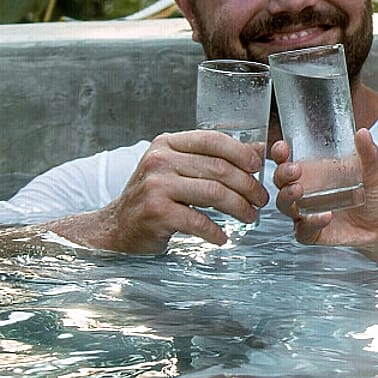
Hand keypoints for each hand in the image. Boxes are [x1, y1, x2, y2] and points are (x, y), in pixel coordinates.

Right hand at [51, 130, 267, 253]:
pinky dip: (216, 231)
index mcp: (167, 143)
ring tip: (250, 217)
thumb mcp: (179, 169)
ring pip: (214, 193)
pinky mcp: (156, 213)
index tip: (259, 167)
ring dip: (239, 208)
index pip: (213, 140)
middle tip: (261, 200)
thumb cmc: (153, 197)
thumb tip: (258, 149)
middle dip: (248, 186)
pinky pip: (198, 221)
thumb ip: (214, 158)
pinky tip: (223, 237)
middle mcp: (159, 160)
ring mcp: (156, 186)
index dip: (242, 153)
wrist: (116, 227)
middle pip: (219, 169)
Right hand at [271, 128, 377, 248]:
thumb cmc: (371, 200)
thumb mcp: (370, 175)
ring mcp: (306, 214)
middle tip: (294, 169)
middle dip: (282, 174)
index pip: (288, 162)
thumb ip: (367, 154)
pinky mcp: (312, 233)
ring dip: (288, 196)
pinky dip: (312, 222)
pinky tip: (325, 216)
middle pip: (281, 183)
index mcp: (313, 176)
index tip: (282, 146)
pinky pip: (304, 230)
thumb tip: (363, 133)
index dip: (280, 154)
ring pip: (284, 206)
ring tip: (299, 190)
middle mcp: (305, 194)